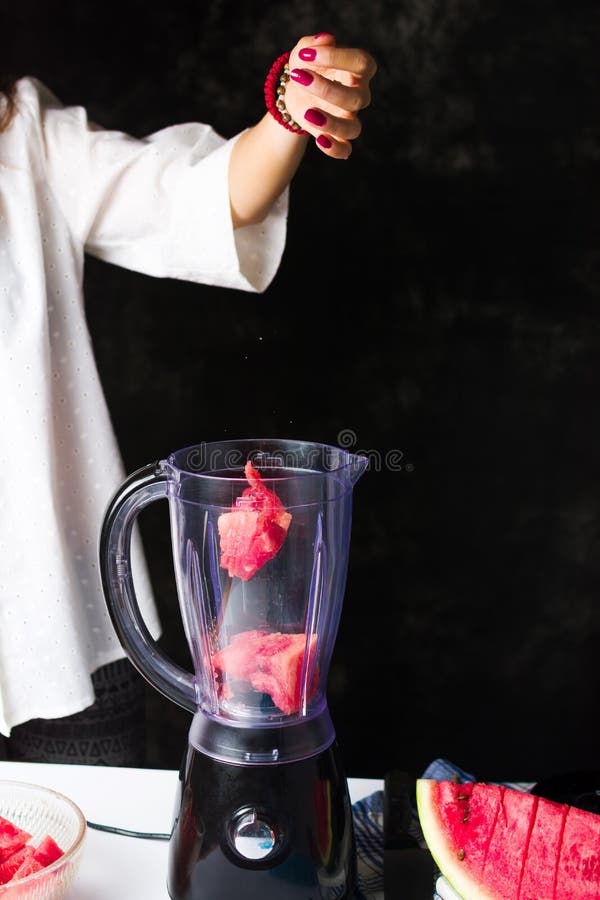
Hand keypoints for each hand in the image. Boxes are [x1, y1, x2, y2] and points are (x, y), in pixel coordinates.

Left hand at [284, 32, 376, 159]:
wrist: (295, 90)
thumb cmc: (307, 66)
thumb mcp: (304, 52)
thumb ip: (313, 44)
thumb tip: (325, 39)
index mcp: (357, 71)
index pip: (362, 63)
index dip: (337, 58)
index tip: (306, 56)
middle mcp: (358, 95)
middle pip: (356, 98)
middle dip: (327, 89)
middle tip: (299, 78)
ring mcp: (349, 118)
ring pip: (353, 128)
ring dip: (332, 123)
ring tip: (308, 113)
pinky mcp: (338, 137)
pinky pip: (345, 150)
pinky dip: (335, 149)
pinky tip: (320, 140)